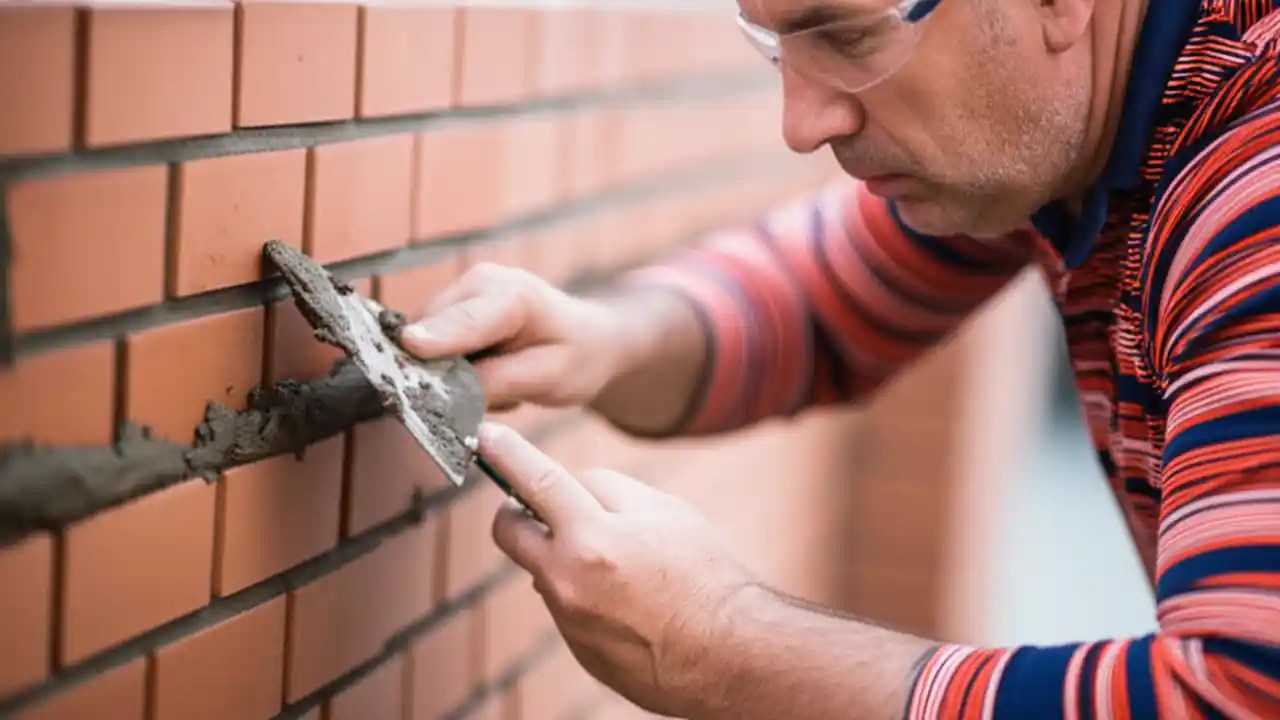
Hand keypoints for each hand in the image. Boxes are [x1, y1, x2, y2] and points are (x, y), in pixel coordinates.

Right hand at [397, 263, 634, 411]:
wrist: (589, 337)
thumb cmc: (576, 358)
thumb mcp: (548, 378)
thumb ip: (497, 382)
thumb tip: (446, 391)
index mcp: (514, 296)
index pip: (466, 321)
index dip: (435, 336)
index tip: (407, 346)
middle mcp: (481, 281)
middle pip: (431, 328)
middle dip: (435, 368)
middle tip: (476, 397)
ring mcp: (463, 288)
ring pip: (424, 335)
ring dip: (441, 368)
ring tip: (490, 381)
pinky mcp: (451, 303)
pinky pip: (429, 338)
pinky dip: (445, 362)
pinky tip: (480, 370)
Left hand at [477, 422, 759, 717]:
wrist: (732, 657)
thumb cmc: (708, 576)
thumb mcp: (665, 512)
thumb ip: (608, 491)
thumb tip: (571, 487)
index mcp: (593, 539)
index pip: (535, 482)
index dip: (506, 454)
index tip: (485, 437)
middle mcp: (569, 582)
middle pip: (509, 531)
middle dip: (517, 510)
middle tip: (542, 504)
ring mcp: (569, 620)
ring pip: (541, 568)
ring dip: (562, 554)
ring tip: (621, 564)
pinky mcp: (577, 649)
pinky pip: (565, 603)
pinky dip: (584, 591)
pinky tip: (628, 599)